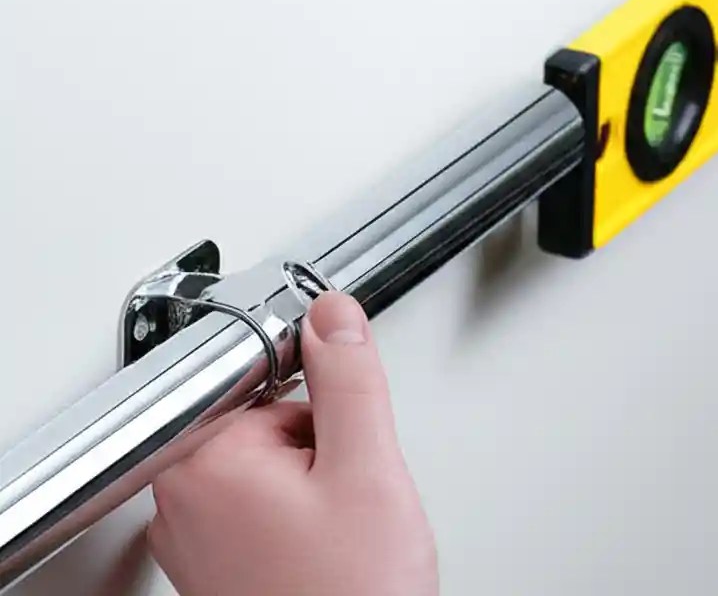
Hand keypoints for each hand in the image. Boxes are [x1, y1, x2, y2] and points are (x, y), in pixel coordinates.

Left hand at [146, 292, 437, 595]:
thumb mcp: (368, 469)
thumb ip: (350, 381)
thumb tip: (333, 315)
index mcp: (206, 463)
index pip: (276, 387)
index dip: (330, 411)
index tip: (349, 443)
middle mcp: (182, 501)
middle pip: (272, 426)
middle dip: (325, 451)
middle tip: (352, 503)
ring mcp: (193, 541)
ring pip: (272, 471)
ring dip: (316, 489)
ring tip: (341, 536)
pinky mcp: (213, 570)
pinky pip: (262, 514)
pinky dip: (300, 523)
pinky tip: (326, 556)